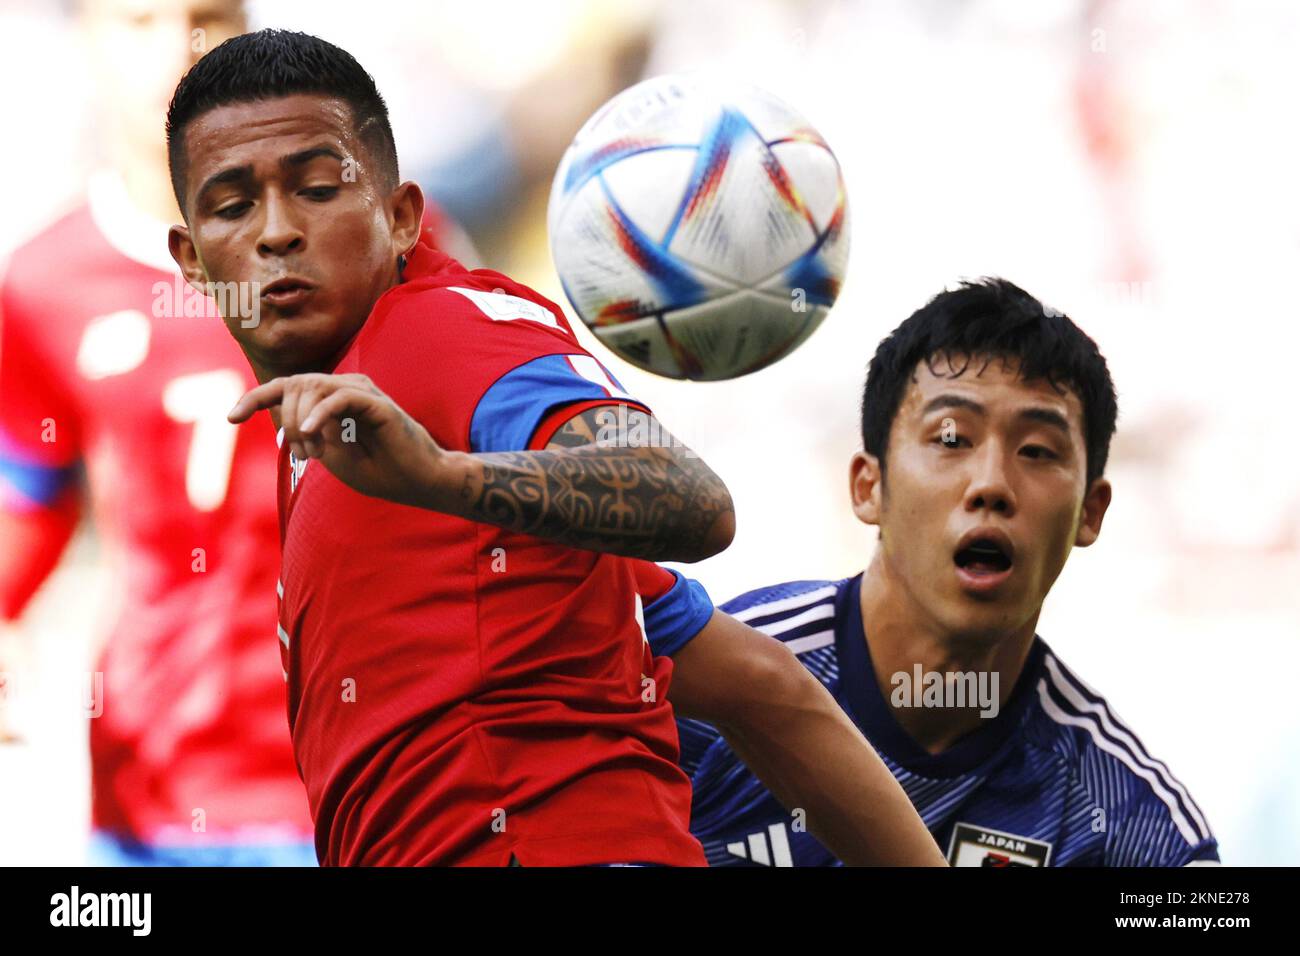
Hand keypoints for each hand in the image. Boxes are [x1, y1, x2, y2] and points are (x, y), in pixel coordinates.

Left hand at [228, 373, 445, 507]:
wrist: (418, 481)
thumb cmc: (379, 470)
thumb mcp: (331, 454)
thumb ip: (308, 435)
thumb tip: (287, 423)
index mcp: (332, 399)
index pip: (286, 386)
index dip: (255, 398)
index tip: (230, 417)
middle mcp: (346, 388)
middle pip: (295, 384)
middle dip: (286, 419)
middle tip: (304, 454)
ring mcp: (363, 392)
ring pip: (314, 386)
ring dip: (302, 420)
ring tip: (314, 450)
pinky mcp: (378, 403)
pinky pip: (339, 397)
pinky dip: (320, 414)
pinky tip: (311, 434)